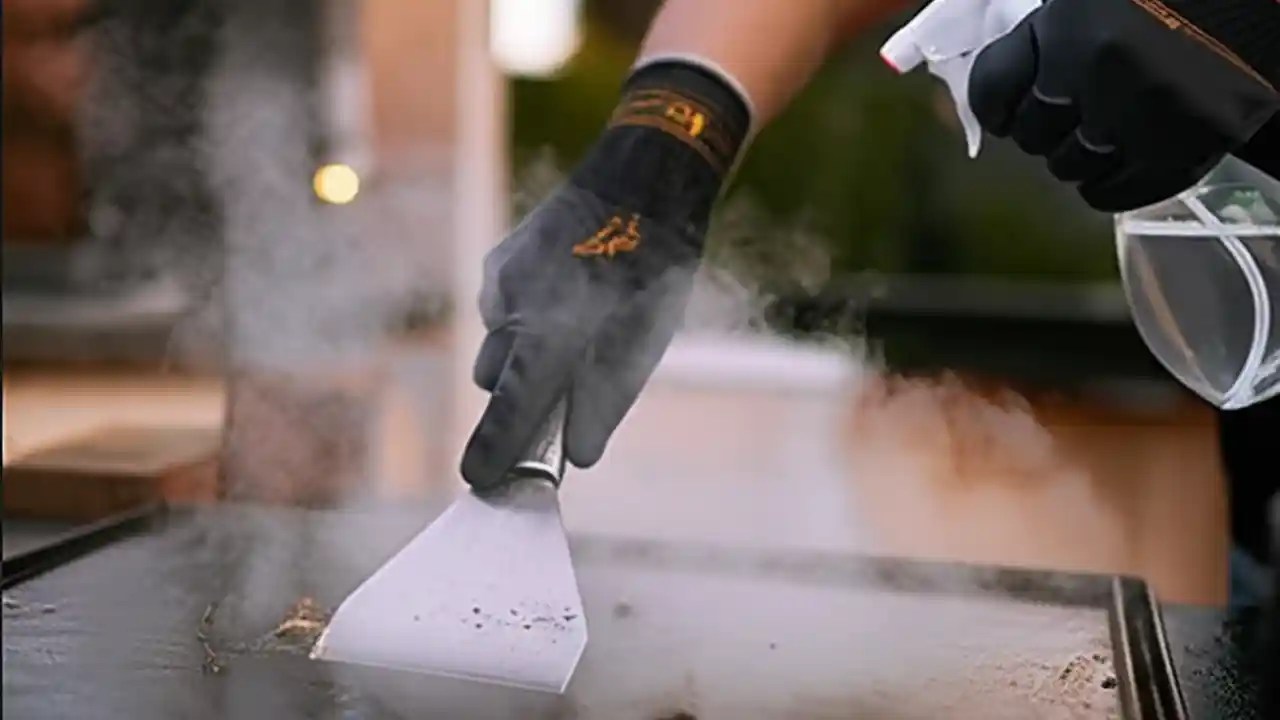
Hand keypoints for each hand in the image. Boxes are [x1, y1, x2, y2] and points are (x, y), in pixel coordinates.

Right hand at [459, 61, 749, 491]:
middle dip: (524, 392)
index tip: (478, 480)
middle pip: (499, 380)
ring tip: (578, 328)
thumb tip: (578, 453)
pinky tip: (567, 292)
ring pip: (501, 341)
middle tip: (562, 389)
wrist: (641, 178)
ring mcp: (501, 280)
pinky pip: (504, 306)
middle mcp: (513, 308)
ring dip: (527, 351)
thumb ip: (605, 400)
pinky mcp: (501, 259)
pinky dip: (528, 315)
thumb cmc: (651, 269)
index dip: (493, 449)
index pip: (511, 410)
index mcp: (548, 334)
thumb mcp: (642, 343)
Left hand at [969, 0, 1279, 211]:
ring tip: (1101, 132)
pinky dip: (1107, 184)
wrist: (1260, 5)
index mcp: (1069, 25)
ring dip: (1077, 154)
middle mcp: (1097, 73)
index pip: (993, 90)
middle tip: (1068, 113)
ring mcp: (1140, 117)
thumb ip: (1049, 37)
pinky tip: (1119, 162)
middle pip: (1032, 134)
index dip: (996, 103)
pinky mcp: (1181, 151)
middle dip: (1043, 127)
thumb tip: (1011, 93)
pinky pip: (1112, 193)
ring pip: (1069, 167)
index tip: (1006, 109)